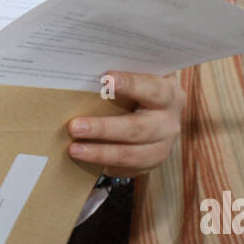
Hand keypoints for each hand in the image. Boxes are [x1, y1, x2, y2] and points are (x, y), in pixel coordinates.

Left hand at [67, 71, 183, 177]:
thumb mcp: (141, 77)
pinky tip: (84, 161)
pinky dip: (104, 165)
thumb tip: (85, 74)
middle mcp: (169, 122)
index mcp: (168, 94)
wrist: (161, 112)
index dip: (130, 84)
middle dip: (104, 129)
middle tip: (74, 127)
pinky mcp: (151, 163)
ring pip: (131, 155)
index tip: (106, 79)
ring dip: (100, 153)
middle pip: (137, 128)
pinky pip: (127, 168)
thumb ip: (122, 76)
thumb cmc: (142, 89)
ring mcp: (162, 146)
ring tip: (74, 149)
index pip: (151, 89)